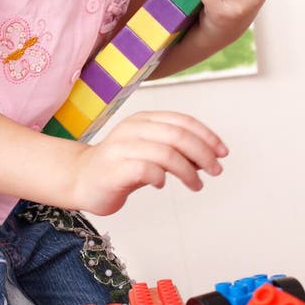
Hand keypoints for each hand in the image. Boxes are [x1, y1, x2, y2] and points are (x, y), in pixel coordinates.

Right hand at [72, 111, 227, 215]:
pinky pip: (146, 169)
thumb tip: (210, 157)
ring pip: (165, 152)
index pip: (182, 121)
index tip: (222, 152)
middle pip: (177, 135)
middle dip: (203, 153)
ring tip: (196, 184)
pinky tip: (162, 184)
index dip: (206, 135)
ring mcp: (121, 147)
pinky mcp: (114, 168)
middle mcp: (133, 128)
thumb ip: (177, 151)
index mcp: (143, 119)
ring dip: (188, 171)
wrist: (81, 179)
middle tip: (216, 170)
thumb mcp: (151, 153)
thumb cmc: (121, 167)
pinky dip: (161, 177)